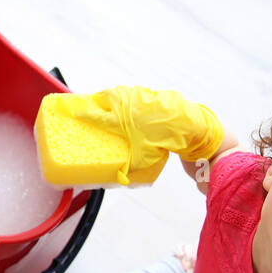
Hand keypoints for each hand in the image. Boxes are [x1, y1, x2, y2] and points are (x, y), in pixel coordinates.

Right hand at [74, 86, 224, 163]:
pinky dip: (133, 98)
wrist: (196, 131)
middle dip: (99, 100)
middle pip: (109, 97)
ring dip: (116, 97)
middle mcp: (131, 104)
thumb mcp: (144, 160)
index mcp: (123, 119)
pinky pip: (140, 94)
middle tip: (91, 104)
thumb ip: (129, 169)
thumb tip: (119, 179)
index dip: (84, 112)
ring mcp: (145, 97)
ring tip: (110, 103)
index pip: (98, 114)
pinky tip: (134, 104)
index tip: (75, 111)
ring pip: (124, 93)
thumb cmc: (168, 145)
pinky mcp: (157, 95)